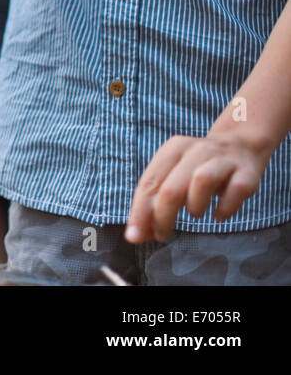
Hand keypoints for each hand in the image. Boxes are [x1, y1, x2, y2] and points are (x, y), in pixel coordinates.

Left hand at [125, 134, 270, 242]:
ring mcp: (223, 160)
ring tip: (195, 214)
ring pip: (201, 181)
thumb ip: (154, 202)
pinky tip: (219, 215)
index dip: (140, 211)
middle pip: (171, 187)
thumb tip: (137, 234)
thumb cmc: (198, 168)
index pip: (149, 182)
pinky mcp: (247, 172)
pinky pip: (236, 190)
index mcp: (173, 149)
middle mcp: (196, 151)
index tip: (135, 236)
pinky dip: (225, 208)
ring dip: (194, 206)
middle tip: (162, 235)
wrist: (240, 146)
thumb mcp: (174, 176)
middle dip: (162, 217)